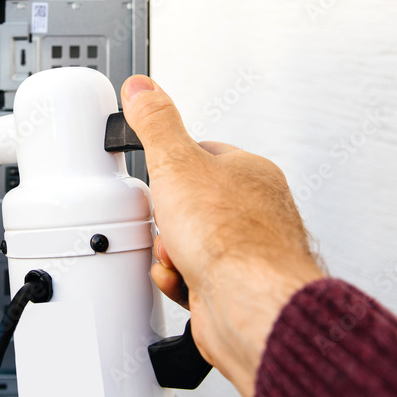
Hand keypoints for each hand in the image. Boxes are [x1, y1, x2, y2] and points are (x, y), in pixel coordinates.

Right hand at [121, 75, 323, 396]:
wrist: (250, 308)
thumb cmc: (234, 240)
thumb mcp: (177, 163)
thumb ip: (156, 123)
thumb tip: (142, 89)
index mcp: (251, 173)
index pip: (205, 153)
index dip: (174, 164)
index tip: (159, 169)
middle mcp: (254, 211)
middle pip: (191, 202)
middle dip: (168, 217)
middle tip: (169, 218)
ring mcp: (245, 251)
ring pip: (188, 241)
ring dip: (170, 250)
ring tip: (178, 252)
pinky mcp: (232, 286)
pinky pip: (192, 276)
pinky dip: (177, 278)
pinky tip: (182, 278)